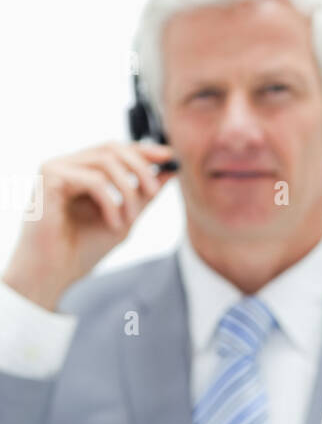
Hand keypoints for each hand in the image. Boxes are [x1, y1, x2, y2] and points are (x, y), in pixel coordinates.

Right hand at [1, 139, 177, 309]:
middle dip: (141, 168)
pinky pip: (93, 180)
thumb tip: (171, 169)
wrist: (56, 274)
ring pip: (105, 162)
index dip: (143, 150)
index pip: (115, 150)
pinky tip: (114, 224)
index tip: (169, 157)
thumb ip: (145, 194)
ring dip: (128, 191)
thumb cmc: (83, 249)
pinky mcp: (49, 178)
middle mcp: (67, 165)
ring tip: (131, 220)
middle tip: (155, 191)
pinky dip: (111, 202)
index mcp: (81, 171)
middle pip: (112, 149)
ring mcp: (56, 169)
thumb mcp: (126, 217)